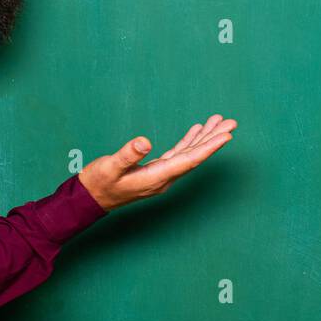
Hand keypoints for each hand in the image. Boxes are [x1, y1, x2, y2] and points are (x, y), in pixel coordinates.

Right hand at [78, 114, 236, 212]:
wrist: (89, 198)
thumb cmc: (98, 184)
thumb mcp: (109, 168)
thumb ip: (127, 155)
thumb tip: (144, 141)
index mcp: (156, 178)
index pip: (189, 160)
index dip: (209, 147)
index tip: (227, 135)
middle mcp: (164, 178)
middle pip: (195, 156)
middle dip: (214, 138)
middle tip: (232, 123)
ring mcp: (161, 175)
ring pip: (189, 154)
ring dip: (205, 137)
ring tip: (220, 121)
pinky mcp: (155, 170)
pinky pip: (179, 154)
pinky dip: (189, 141)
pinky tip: (197, 130)